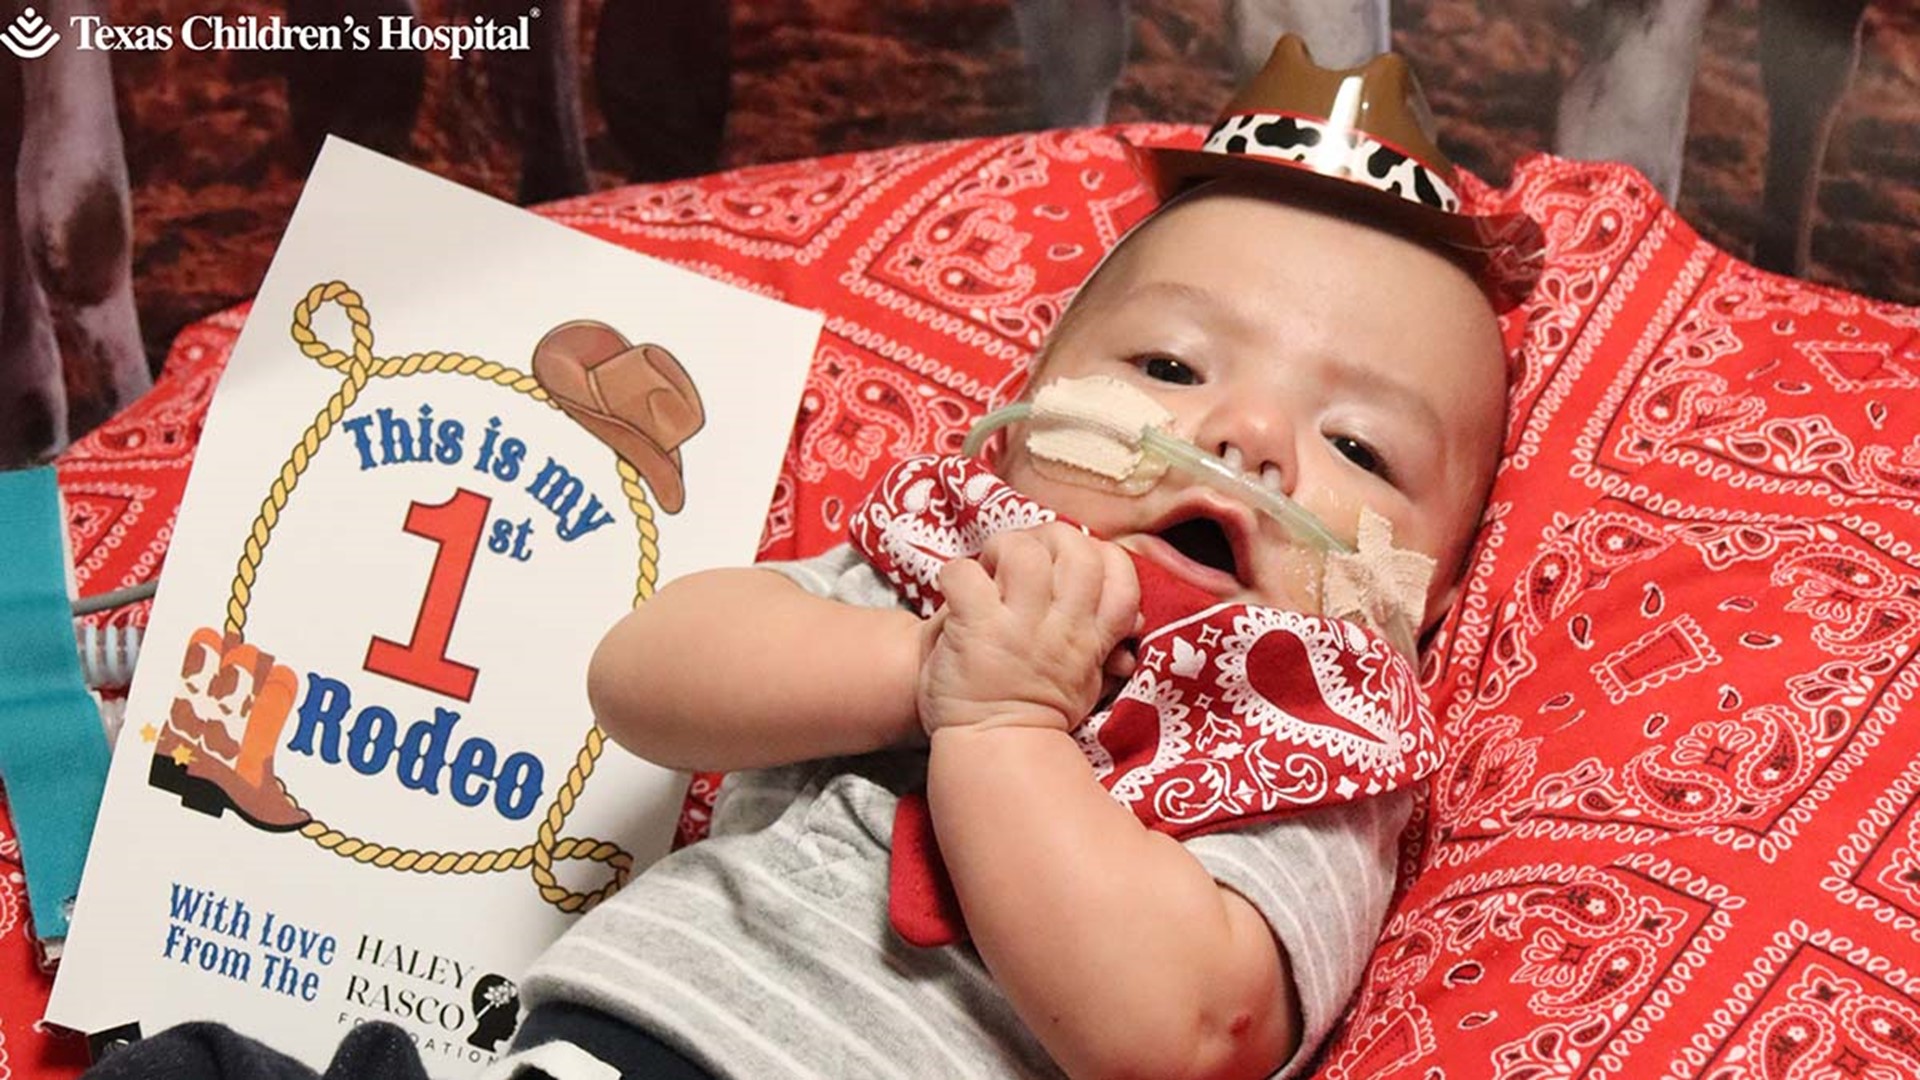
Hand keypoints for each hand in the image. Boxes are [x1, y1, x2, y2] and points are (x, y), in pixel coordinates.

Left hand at [917, 523, 1139, 735]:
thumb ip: (1107, 648)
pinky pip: (965, 575)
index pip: (1120, 573)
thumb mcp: (1087, 684)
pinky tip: (955, 594)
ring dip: (1001, 550)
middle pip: (1075, 549)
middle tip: (1021, 560)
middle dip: (1048, 538)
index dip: (1098, 554)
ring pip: (1023, 552)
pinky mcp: (975, 629)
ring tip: (989, 573)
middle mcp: (1060, 627)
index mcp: (1090, 637)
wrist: (992, 753)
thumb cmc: (1036, 713)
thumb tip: (1135, 624)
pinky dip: (955, 574)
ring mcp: (1017, 627)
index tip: (1069, 565)